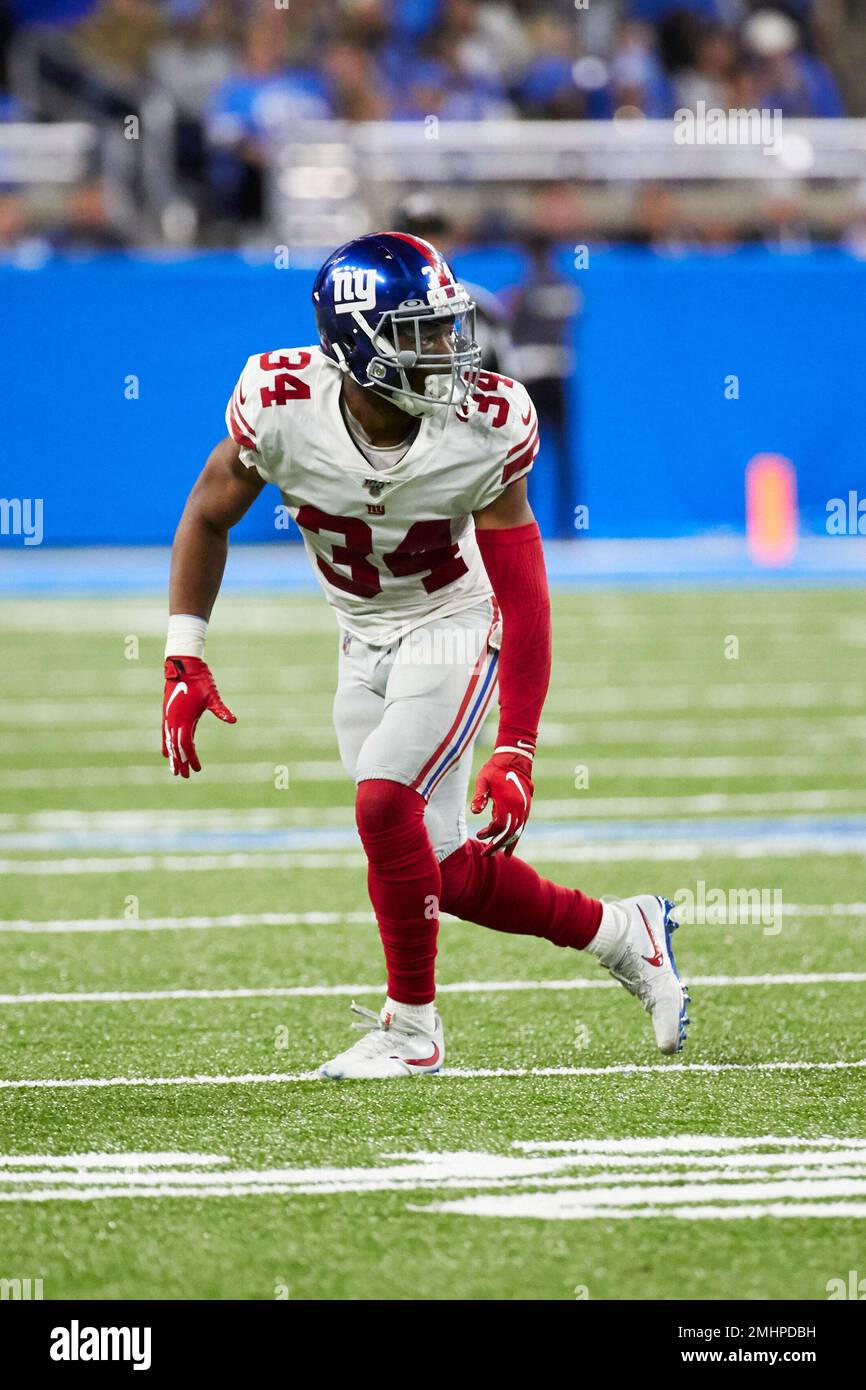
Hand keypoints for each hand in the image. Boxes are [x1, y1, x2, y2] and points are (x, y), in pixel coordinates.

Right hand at [162, 656, 235, 777]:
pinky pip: (165, 733)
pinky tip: (165, 752)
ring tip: (173, 769)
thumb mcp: (212, 696)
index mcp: (185, 719)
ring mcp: (169, 717)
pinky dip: (165, 744)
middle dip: (180, 763)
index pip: (187, 746)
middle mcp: (174, 721)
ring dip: (172, 756)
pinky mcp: (167, 713)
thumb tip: (233, 720)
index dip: (191, 759)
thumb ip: (221, 710)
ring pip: (168, 742)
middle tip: (184, 777)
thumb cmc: (200, 681)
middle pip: (176, 748)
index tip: (197, 769)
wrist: (183, 666)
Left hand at [470, 750, 533, 855]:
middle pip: (509, 832)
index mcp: (506, 801)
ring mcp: (524, 808)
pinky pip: (522, 826)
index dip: (489, 833)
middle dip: (497, 845)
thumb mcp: (483, 780)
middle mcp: (518, 807)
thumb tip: (475, 812)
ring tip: (501, 855)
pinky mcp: (526, 808)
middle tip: (486, 854)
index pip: (499, 825)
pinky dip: (517, 837)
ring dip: (508, 844)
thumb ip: (479, 796)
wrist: (515, 760)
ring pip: (518, 831)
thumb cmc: (495, 770)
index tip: (479, 834)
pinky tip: (511, 846)